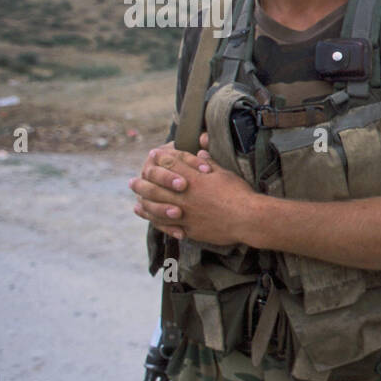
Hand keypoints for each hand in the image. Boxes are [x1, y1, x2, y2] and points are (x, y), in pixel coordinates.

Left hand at [131, 133, 256, 245]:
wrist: (248, 218)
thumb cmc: (240, 193)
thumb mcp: (225, 173)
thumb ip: (209, 163)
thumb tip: (200, 152)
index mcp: (194, 178)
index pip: (170, 164)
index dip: (159, 158)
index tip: (152, 155)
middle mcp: (185, 195)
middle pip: (155, 186)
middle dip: (142, 182)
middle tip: (132, 182)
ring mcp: (185, 213)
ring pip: (156, 206)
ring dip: (144, 202)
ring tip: (136, 200)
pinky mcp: (188, 228)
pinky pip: (166, 225)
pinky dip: (155, 220)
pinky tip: (150, 218)